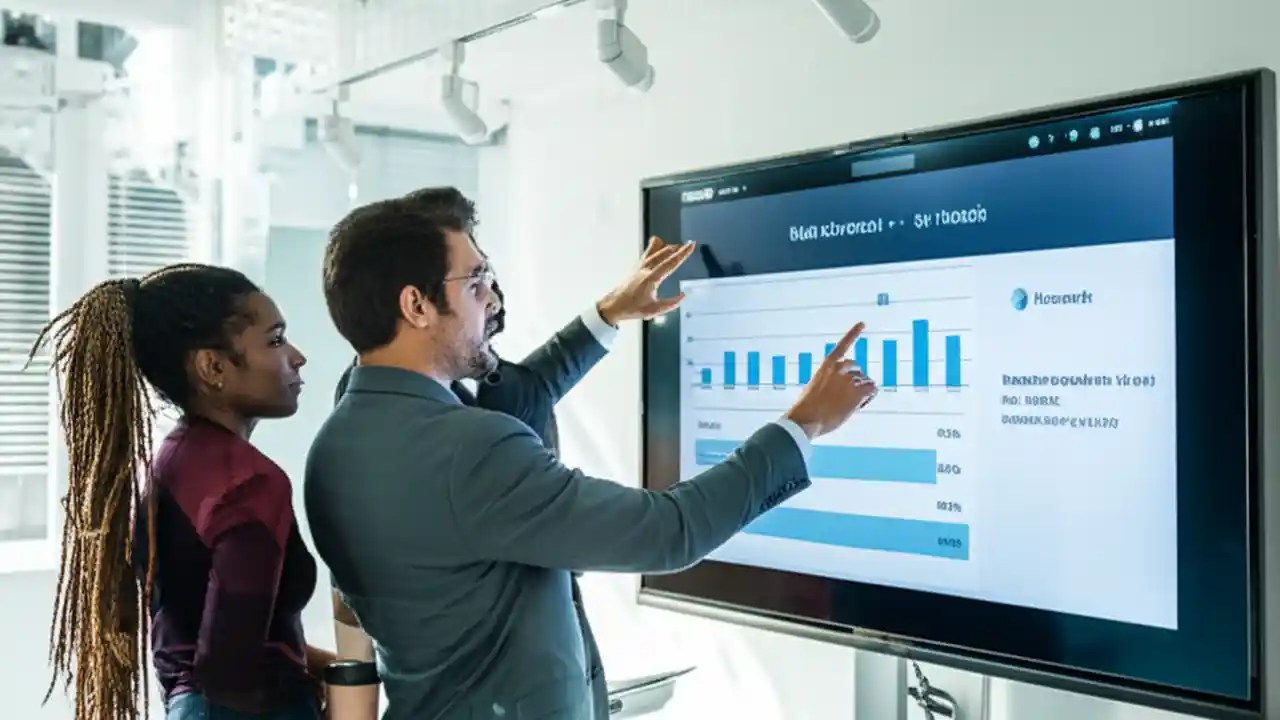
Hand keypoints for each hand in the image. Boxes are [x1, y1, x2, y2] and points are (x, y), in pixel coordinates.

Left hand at [596, 237, 696, 324]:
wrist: (613, 305)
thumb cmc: (632, 309)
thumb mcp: (653, 310)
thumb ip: (670, 304)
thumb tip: (683, 296)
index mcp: (651, 279)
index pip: (670, 263)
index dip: (682, 254)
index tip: (691, 245)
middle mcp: (645, 269)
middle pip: (664, 254)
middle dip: (677, 249)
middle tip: (688, 245)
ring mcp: (639, 267)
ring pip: (655, 251)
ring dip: (667, 247)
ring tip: (676, 245)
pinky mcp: (635, 267)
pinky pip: (647, 253)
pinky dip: (655, 247)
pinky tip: (658, 242)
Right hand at [783, 323, 878, 438]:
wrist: (807, 418)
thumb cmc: (807, 407)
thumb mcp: (814, 386)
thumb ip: (828, 381)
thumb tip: (840, 390)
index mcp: (828, 364)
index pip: (843, 345)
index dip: (853, 333)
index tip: (862, 323)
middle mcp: (841, 368)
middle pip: (858, 369)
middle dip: (856, 381)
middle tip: (846, 398)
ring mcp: (851, 379)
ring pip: (866, 382)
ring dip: (861, 393)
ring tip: (847, 406)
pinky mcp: (859, 391)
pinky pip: (872, 390)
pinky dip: (868, 398)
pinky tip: (858, 406)